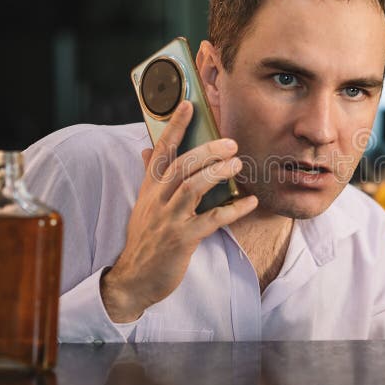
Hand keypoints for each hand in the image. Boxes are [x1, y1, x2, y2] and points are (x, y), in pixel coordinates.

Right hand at [101, 100, 257, 321]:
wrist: (134, 279)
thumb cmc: (145, 240)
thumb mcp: (144, 206)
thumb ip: (150, 178)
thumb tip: (148, 150)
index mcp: (150, 189)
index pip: (161, 151)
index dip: (174, 126)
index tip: (188, 105)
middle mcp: (158, 201)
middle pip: (181, 166)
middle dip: (206, 150)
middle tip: (230, 143)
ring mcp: (169, 220)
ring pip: (192, 187)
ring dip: (217, 172)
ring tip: (237, 164)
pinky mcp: (182, 239)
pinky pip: (211, 219)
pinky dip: (233, 209)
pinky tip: (249, 201)